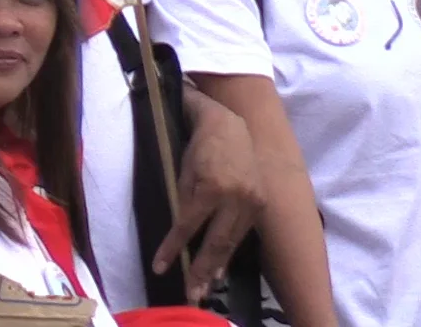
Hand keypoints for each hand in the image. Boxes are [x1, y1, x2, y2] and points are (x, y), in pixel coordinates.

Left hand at [156, 91, 263, 303]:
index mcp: (212, 186)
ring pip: (231, 242)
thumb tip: (181, 236)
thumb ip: (184, 202)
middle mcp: (236, 197)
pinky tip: (220, 270)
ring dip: (216, 267)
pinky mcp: (260, 203)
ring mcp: (252, 201)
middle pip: (215, 242)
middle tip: (190, 294)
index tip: (160, 267)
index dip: (173, 248)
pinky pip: (242, 234)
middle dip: (201, 270)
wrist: (230, 126)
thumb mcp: (183, 172)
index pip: (188, 225)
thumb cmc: (199, 147)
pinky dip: (229, 252)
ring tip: (203, 289)